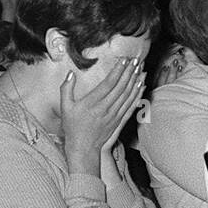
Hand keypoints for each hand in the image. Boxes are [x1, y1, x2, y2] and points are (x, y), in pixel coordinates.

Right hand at [61, 57, 143, 174]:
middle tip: (136, 59)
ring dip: (135, 80)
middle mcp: (105, 108)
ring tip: (140, 68)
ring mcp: (114, 115)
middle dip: (129, 72)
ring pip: (128, 95)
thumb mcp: (65, 108)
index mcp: (92, 103)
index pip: (109, 83)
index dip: (118, 70)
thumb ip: (66, 89)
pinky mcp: (118, 121)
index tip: (124, 60)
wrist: (83, 148)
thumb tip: (70, 74)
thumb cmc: (73, 128)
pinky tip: (142, 86)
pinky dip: (137, 94)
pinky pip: (130, 105)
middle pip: (121, 87)